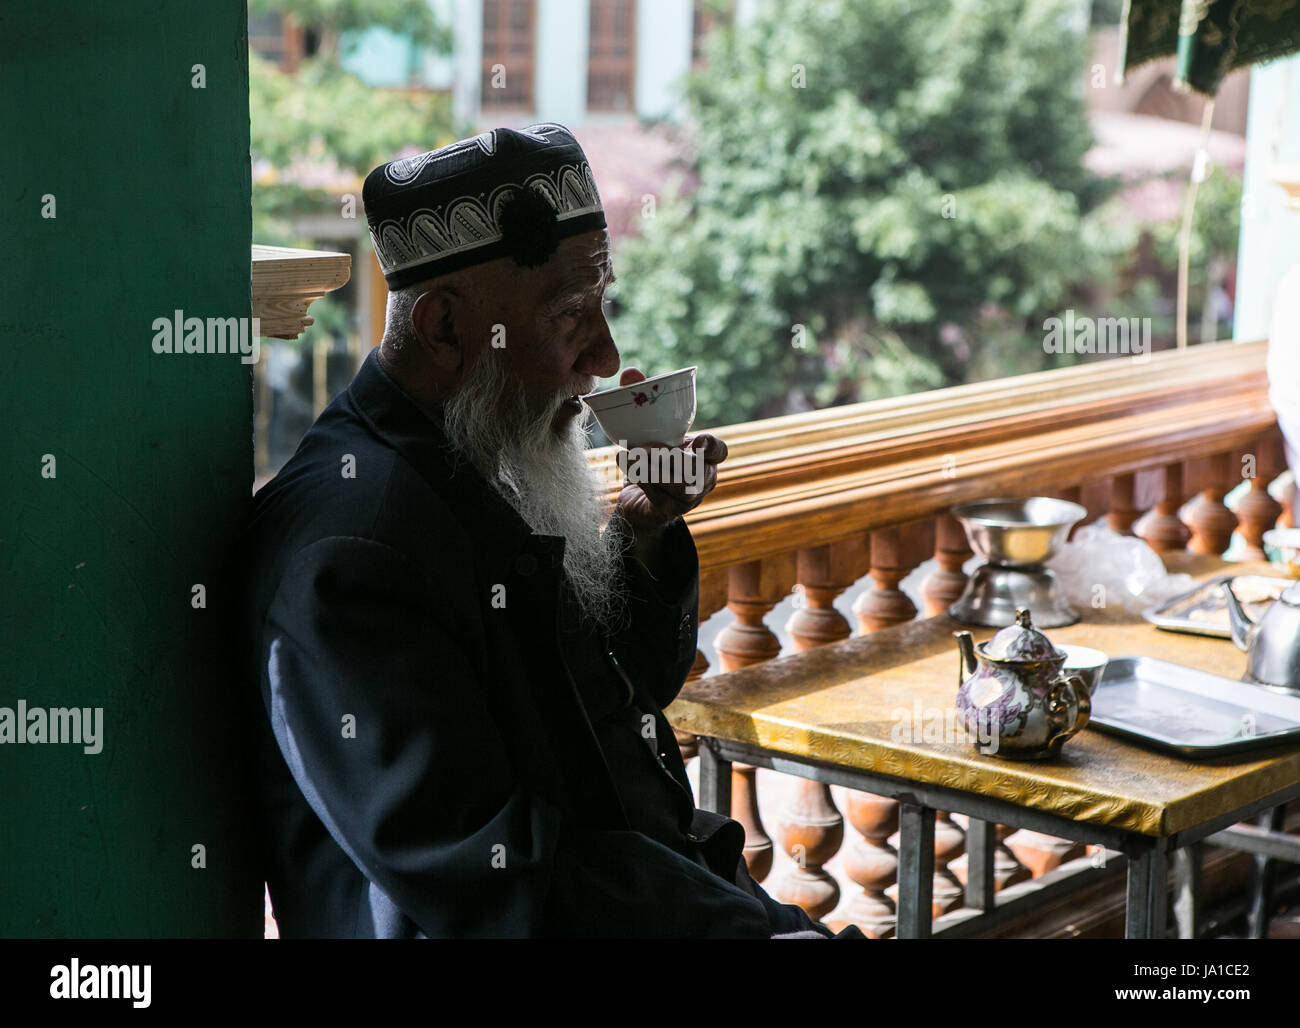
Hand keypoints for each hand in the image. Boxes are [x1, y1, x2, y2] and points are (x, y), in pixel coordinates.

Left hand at [613, 367, 727, 532]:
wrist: (636, 501)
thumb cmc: (648, 459)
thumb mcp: (648, 430)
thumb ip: (641, 399)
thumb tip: (630, 373)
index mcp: (703, 456)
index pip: (719, 451)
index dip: (712, 446)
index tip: (697, 441)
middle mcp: (701, 479)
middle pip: (697, 471)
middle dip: (670, 458)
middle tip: (647, 448)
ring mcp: (686, 499)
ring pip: (678, 485)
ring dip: (650, 468)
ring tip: (629, 454)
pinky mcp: (668, 512)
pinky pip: (658, 496)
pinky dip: (639, 478)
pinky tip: (624, 463)